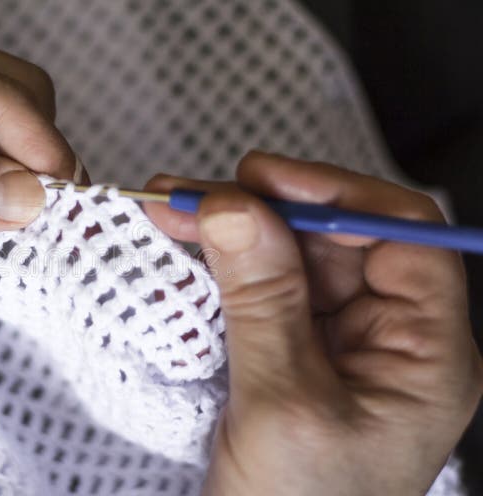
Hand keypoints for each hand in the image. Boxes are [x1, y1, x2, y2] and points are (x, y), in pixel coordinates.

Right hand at [145, 151, 482, 494]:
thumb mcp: (282, 402)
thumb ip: (262, 298)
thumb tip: (233, 208)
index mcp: (424, 352)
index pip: (404, 238)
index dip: (336, 196)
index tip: (261, 180)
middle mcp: (386, 337)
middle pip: (334, 240)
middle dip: (260, 211)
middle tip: (188, 197)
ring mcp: (335, 343)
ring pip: (289, 258)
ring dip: (230, 234)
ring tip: (168, 213)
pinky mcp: (291, 351)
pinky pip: (261, 290)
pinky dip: (220, 268)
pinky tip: (182, 252)